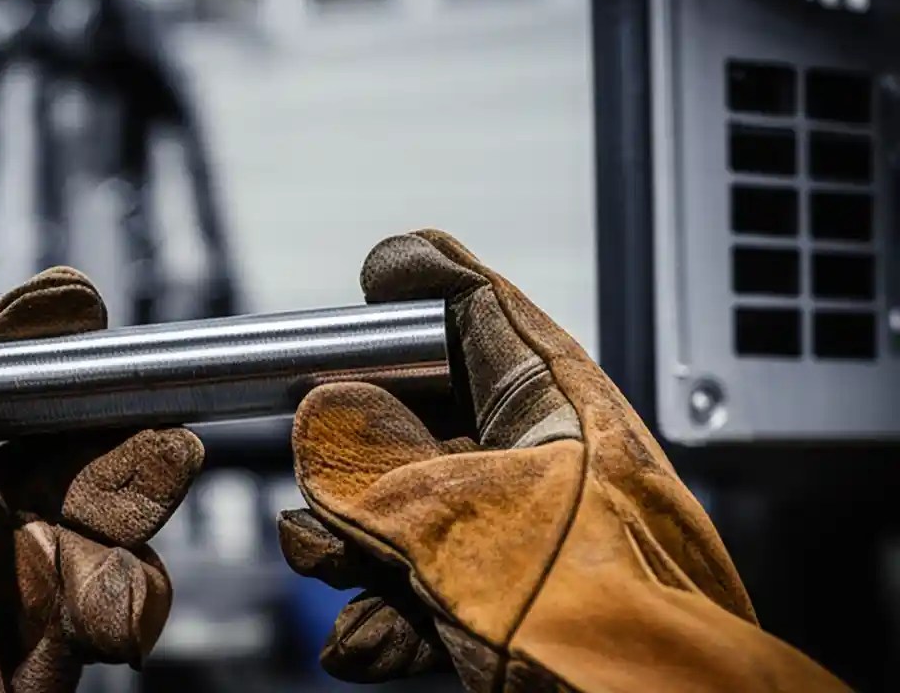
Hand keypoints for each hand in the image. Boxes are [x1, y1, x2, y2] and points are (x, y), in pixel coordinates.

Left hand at [0, 269, 202, 691]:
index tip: (66, 300)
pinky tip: (115, 620)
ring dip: (135, 502)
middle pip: (59, 444)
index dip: (16, 341)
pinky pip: (120, 601)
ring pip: (106, 516)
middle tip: (146, 409)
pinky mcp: (63, 635)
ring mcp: (27, 578)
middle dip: (111, 420)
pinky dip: (132, 600)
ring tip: (142, 508)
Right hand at [277, 230, 847, 690]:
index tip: (380, 274)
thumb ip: (371, 467)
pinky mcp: (513, 605)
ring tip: (326, 563)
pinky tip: (360, 641)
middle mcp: (547, 463)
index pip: (487, 314)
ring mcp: (528, 537)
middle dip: (353, 456)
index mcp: (557, 410)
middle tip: (314, 465)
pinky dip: (385, 613)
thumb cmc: (600, 620)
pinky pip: (428, 588)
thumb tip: (323, 420)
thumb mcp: (458, 523)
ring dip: (354, 544)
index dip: (428, 286)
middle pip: (428, 420)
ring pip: (414, 512)